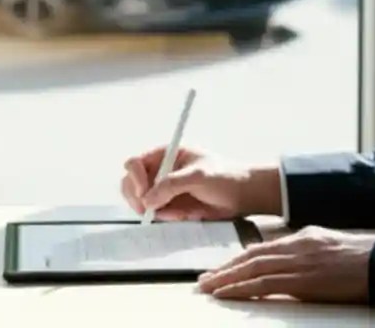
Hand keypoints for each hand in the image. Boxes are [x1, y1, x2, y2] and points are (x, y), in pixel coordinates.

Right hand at [119, 146, 280, 220]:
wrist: (243, 196)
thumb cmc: (225, 177)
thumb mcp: (199, 175)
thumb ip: (172, 185)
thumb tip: (148, 199)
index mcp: (166, 155)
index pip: (136, 163)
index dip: (135, 177)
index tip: (143, 192)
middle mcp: (160, 171)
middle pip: (131, 183)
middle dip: (136, 198)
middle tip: (148, 211)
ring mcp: (163, 190)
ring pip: (140, 202)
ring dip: (152, 211)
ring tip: (177, 212)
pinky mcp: (170, 207)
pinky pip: (156, 215)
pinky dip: (164, 218)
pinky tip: (183, 215)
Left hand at [196, 226, 374, 302]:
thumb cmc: (357, 257)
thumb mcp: (324, 244)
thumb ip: (300, 250)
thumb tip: (280, 256)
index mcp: (299, 238)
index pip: (259, 248)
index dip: (235, 259)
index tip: (219, 269)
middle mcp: (294, 247)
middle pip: (250, 258)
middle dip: (224, 270)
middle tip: (203, 280)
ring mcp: (298, 263)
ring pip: (252, 270)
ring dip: (226, 280)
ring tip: (208, 288)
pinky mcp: (303, 281)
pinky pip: (265, 284)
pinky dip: (242, 288)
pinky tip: (228, 293)